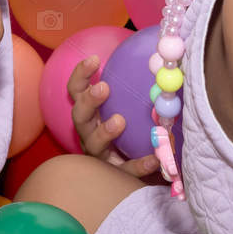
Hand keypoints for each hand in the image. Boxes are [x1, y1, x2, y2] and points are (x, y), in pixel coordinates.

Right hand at [68, 56, 161, 179]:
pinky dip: (138, 164)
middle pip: (79, 116)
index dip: (81, 75)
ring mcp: (99, 155)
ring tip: (119, 121)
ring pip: (94, 144)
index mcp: (89, 113)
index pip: (76, 91)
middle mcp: (88, 132)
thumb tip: (155, 58)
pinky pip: (125, 171)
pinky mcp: (115, 175)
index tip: (94, 59)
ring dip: (104, 131)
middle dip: (89, 101)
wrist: (132, 166)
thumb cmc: (127, 128)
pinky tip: (153, 158)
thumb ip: (131, 86)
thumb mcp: (124, 105)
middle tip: (104, 88)